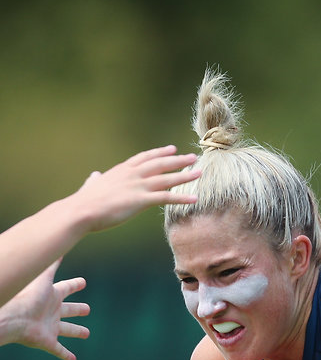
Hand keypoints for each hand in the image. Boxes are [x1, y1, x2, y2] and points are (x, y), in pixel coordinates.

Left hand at [0, 262, 88, 359]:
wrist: (13, 316)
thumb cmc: (27, 296)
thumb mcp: (42, 276)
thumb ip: (50, 263)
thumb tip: (58, 246)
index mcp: (51, 296)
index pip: (65, 288)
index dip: (74, 285)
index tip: (82, 282)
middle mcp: (51, 311)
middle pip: (68, 310)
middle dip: (77, 309)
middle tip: (87, 309)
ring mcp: (50, 327)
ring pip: (67, 330)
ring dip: (76, 332)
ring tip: (86, 333)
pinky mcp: (48, 342)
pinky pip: (59, 350)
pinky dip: (66, 356)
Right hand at [74, 145, 199, 232]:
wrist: (82, 210)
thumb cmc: (85, 201)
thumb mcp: (91, 185)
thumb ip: (95, 179)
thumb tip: (94, 176)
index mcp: (121, 170)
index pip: (144, 158)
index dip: (160, 153)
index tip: (172, 148)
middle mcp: (132, 174)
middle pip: (159, 164)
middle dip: (178, 160)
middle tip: (193, 157)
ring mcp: (137, 186)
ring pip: (166, 178)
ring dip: (185, 175)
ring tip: (199, 173)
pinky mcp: (141, 200)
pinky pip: (166, 198)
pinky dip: (182, 198)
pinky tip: (194, 198)